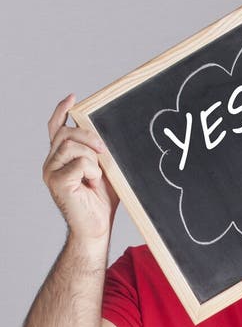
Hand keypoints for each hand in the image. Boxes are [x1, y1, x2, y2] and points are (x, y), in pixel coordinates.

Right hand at [42, 93, 119, 241]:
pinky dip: (92, 171)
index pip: (55, 128)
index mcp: (60, 158)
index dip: (62, 111)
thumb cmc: (100, 202)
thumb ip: (99, 152)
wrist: (96, 229)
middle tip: (104, 149)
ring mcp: (51, 172)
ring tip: (97, 175)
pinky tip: (92, 183)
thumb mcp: (103, 169)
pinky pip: (79, 163)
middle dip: (88, 135)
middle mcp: (51, 163)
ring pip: (71, 145)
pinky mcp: (57, 182)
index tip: (73, 98)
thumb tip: (104, 132)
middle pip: (65, 132)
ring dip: (92, 157)